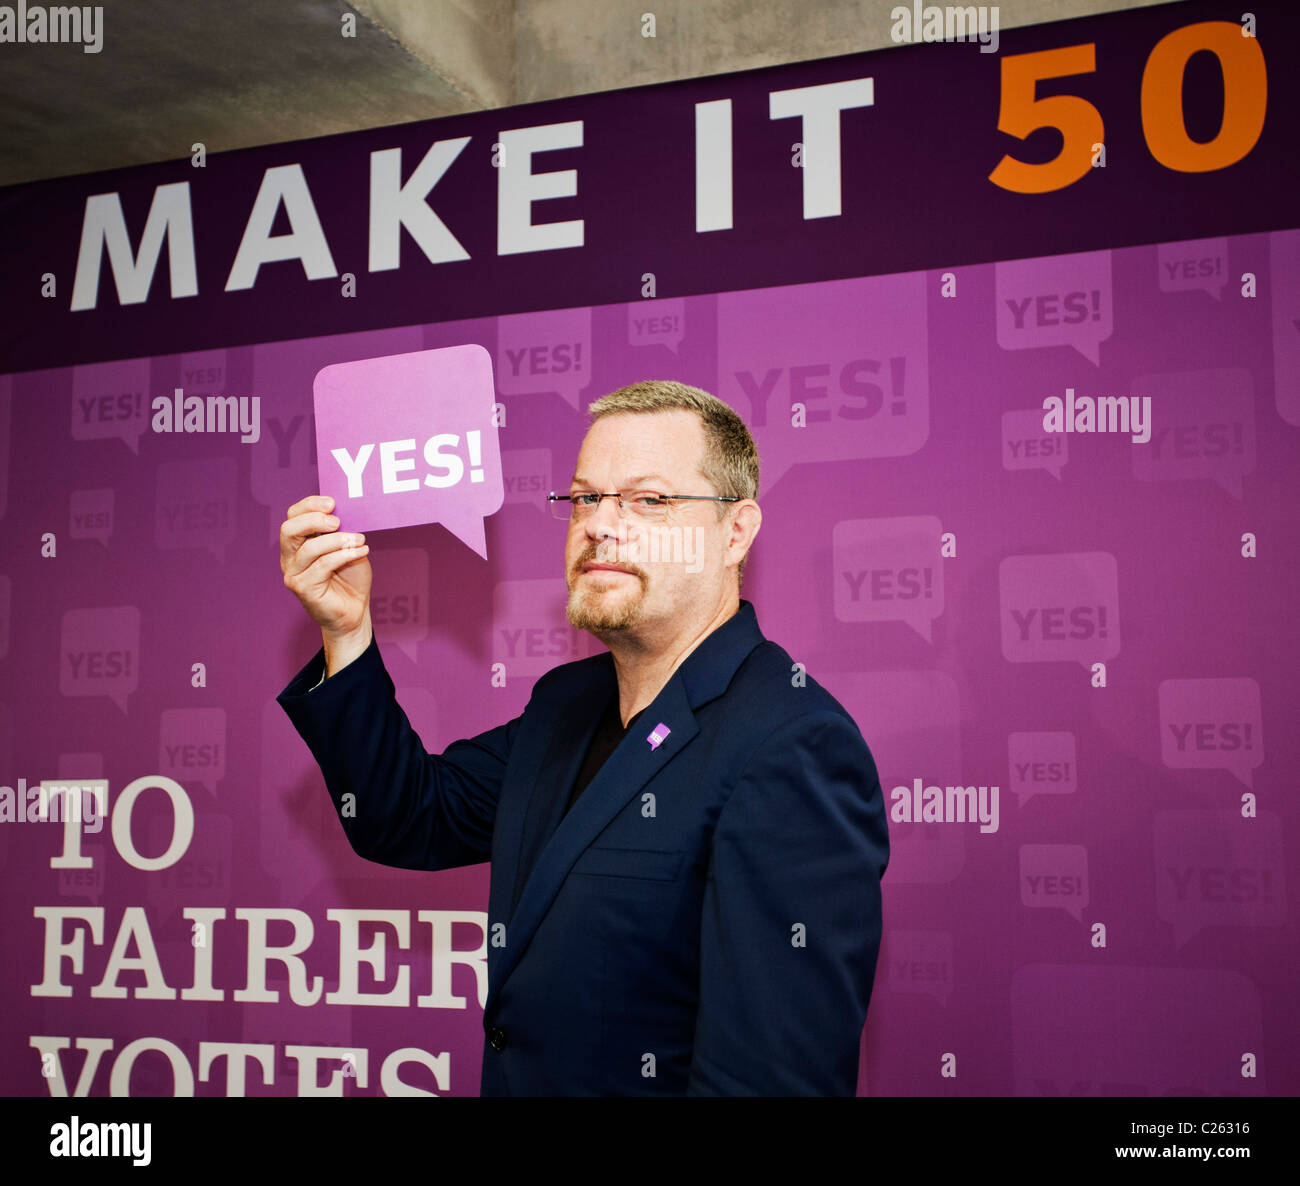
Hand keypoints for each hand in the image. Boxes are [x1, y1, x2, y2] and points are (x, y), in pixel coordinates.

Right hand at [280, 495, 372, 673]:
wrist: (355, 611)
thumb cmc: (350, 578)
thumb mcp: (347, 547)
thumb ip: (341, 531)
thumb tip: (344, 511)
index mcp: (297, 543)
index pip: (293, 517)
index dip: (309, 505)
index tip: (332, 502)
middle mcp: (290, 557)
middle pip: (289, 529)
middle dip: (314, 520)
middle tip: (338, 520)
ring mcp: (293, 574)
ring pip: (308, 549)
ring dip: (337, 540)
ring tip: (359, 540)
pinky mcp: (302, 588)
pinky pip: (322, 565)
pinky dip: (344, 555)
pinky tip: (361, 552)